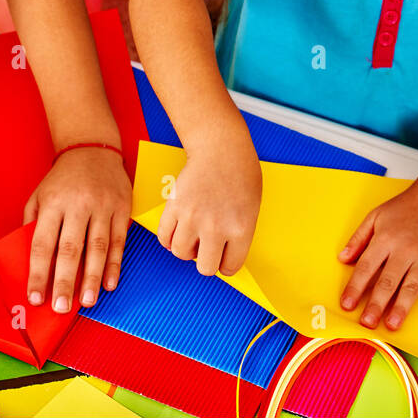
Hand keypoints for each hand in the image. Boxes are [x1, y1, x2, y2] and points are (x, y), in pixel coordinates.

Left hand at [24, 147, 131, 312]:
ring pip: (98, 247)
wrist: (93, 150)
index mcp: (53, 203)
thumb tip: (31, 261)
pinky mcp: (122, 208)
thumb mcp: (38, 196)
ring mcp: (103, 207)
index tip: (35, 296)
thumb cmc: (62, 179)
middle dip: (65, 281)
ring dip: (93, 277)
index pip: (42, 243)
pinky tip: (110, 282)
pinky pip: (119, 240)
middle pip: (70, 249)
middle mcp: (78, 205)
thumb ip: (33, 225)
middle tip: (61, 307)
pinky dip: (115, 264)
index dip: (38, 272)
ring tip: (88, 301)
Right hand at [157, 139, 261, 276]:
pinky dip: (169, 238)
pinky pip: (164, 238)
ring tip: (194, 235)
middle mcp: (216, 227)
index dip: (227, 263)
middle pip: (205, 268)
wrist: (221, 149)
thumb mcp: (252, 209)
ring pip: (181, 254)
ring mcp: (193, 218)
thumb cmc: (241, 175)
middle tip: (209, 247)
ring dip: (187, 248)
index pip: (231, 267)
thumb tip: (224, 257)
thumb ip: (239, 235)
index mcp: (241, 229)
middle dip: (207, 260)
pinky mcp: (174, 207)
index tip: (224, 257)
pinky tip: (179, 230)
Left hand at [338, 184, 417, 330]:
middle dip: (376, 304)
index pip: (366, 267)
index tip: (346, 305)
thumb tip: (343, 259)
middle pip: (388, 281)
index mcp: (385, 239)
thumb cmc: (404, 208)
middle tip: (367, 323)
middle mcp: (405, 250)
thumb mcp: (375, 216)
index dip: (355, 287)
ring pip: (412, 286)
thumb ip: (358, 238)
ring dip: (402, 307)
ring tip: (393, 324)